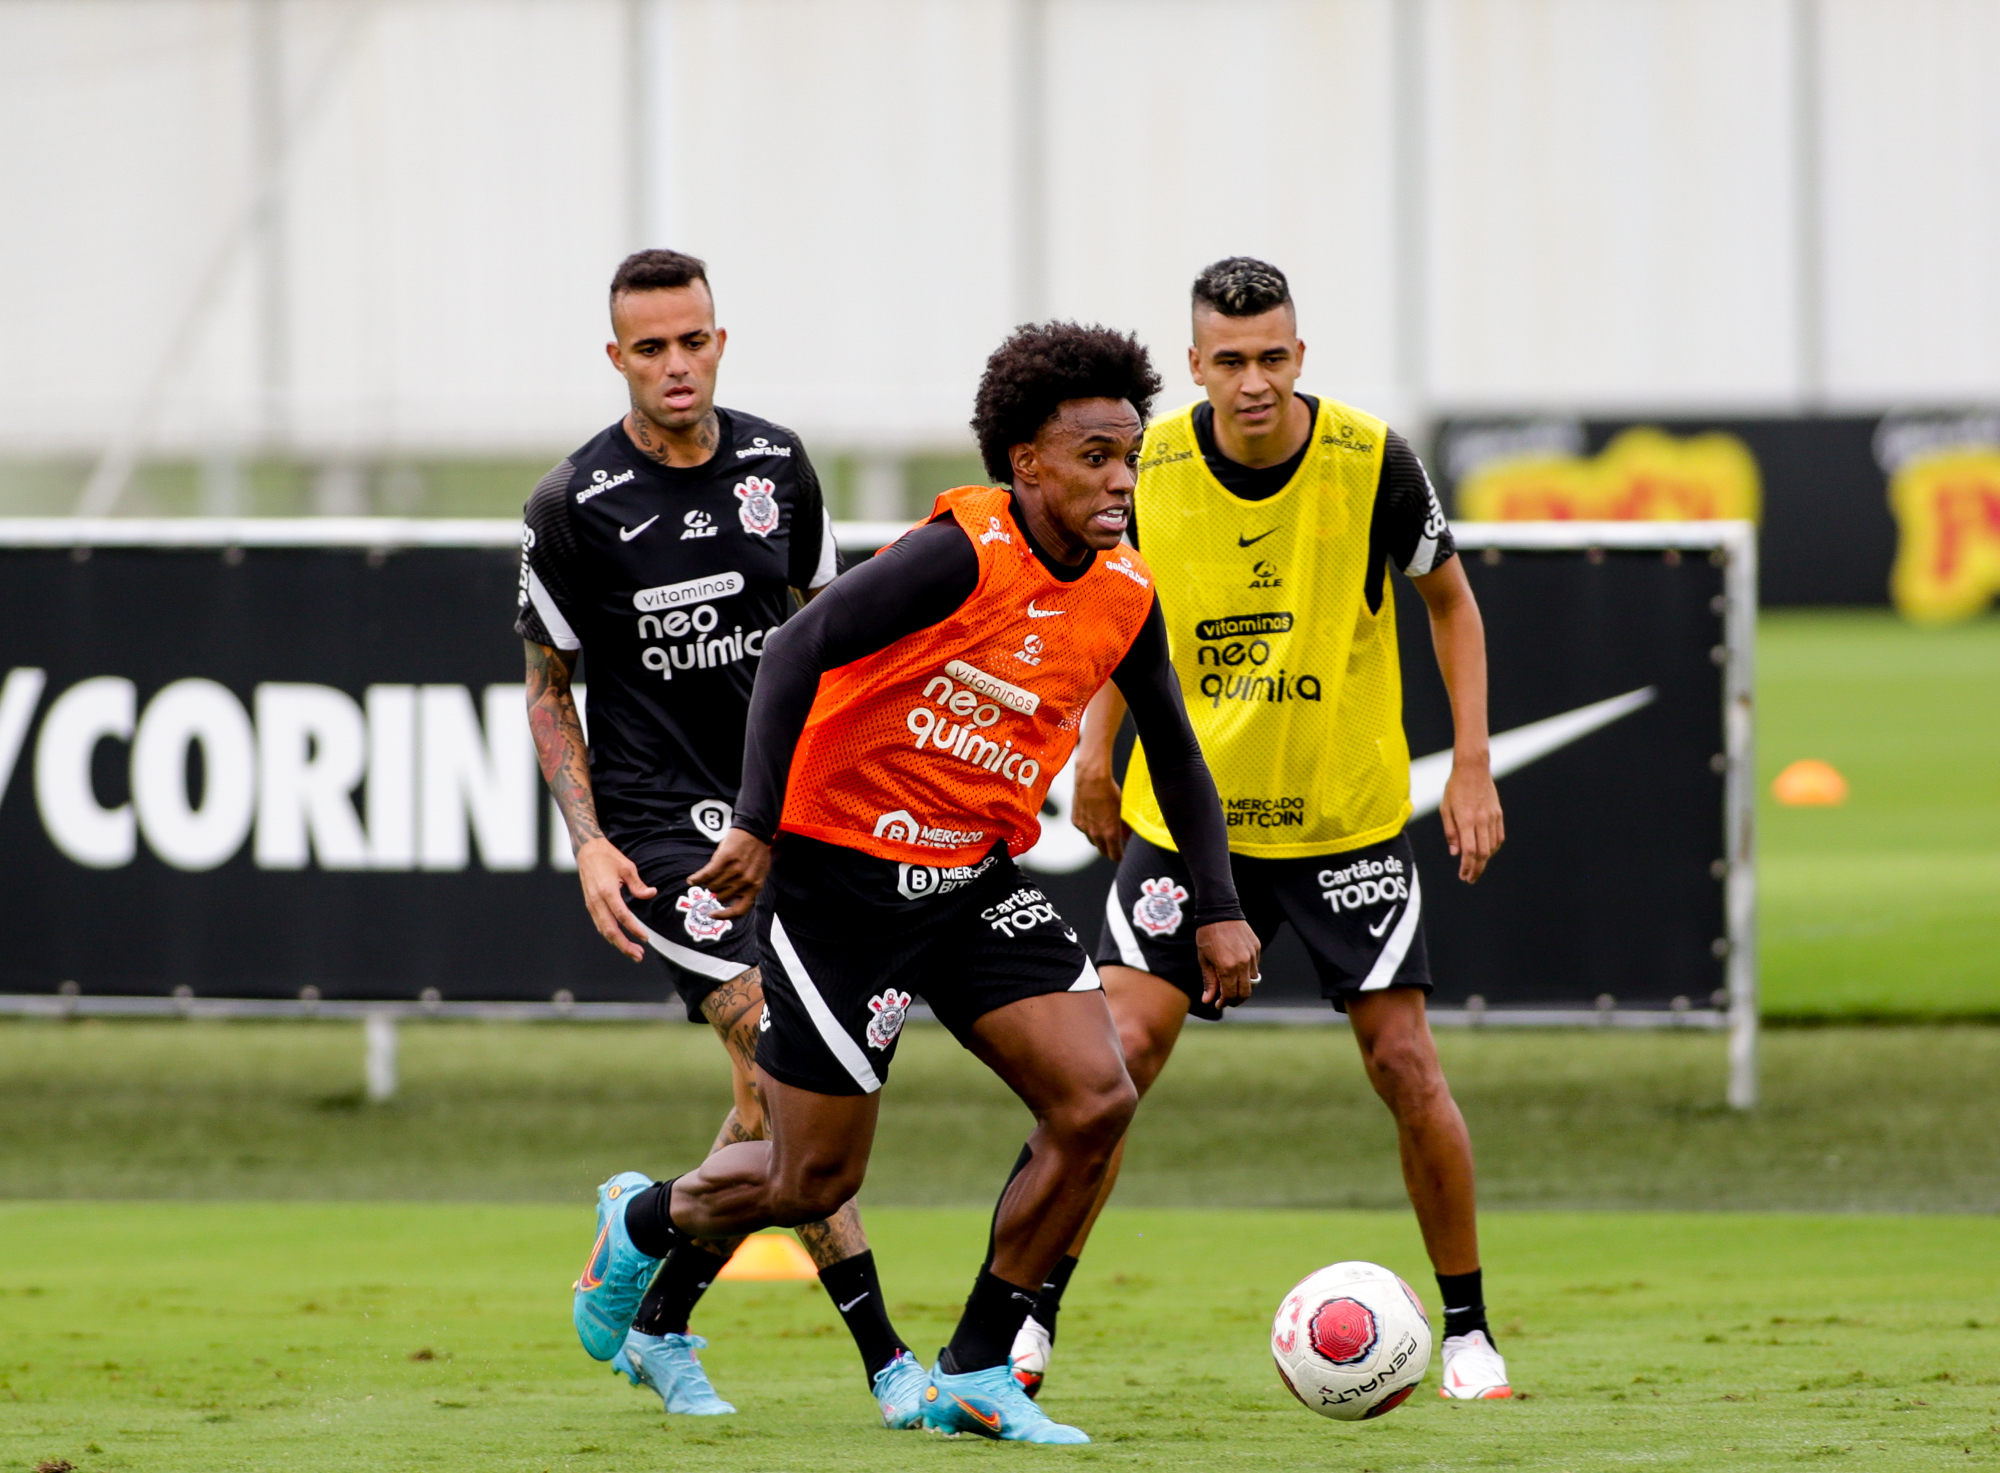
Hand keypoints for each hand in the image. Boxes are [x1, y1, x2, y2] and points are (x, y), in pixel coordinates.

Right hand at [575, 837, 656, 961]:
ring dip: (617, 943)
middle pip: (609, 930)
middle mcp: (596, 900)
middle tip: (638, 955)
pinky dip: (610, 935)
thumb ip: (638, 885)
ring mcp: (591, 904)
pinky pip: (600, 924)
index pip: (622, 916)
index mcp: (607, 891)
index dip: (634, 929)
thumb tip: (651, 894)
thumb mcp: (627, 867)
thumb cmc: (608, 857)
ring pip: (603, 930)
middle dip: (624, 945)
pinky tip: (620, 940)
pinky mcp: (590, 905)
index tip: (645, 938)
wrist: (587, 851)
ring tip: (632, 952)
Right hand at [688, 828, 770, 918]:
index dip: (724, 915)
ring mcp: (735, 871)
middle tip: (718, 880)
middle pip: (721, 896)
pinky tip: (691, 880)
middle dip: (717, 890)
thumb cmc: (757, 851)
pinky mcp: (724, 860)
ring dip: (709, 882)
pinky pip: (706, 875)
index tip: (712, 914)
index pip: (739, 910)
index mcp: (755, 887)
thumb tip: (735, 899)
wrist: (755, 829)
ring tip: (712, 873)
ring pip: (713, 886)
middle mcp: (745, 881)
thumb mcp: (759, 873)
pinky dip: (696, 879)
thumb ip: (748, 886)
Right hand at [1071, 766, 1128, 861]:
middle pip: (1103, 852)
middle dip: (1109, 849)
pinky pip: (1083, 830)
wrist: (1091, 780)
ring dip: (1098, 839)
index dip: (1119, 856)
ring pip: (1092, 841)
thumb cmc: (1110, 792)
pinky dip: (1088, 827)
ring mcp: (1084, 829)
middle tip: (1114, 842)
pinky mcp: (1076, 822)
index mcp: (1110, 833)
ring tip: (1103, 826)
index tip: (1121, 854)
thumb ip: (1125, 827)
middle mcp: (1096, 834)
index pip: (1115, 856)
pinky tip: (1093, 815)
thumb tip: (1127, 837)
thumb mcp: (1122, 810)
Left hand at [1195, 919, 1260, 1008]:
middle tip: (1227, 1001)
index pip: (1230, 994)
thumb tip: (1208, 1000)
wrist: (1220, 911)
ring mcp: (1252, 956)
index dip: (1224, 1002)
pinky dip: (1247, 974)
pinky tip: (1237, 971)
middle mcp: (1243, 963)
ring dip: (1243, 988)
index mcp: (1227, 967)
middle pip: (1245, 992)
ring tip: (1232, 987)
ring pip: (1253, 981)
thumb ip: (1209, 981)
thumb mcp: (1204, 959)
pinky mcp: (1257, 948)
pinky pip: (1255, 968)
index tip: (1218, 1004)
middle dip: (1236, 1000)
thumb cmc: (1207, 935)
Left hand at [1440, 760, 1503, 882]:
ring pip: (1492, 847)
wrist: (1473, 769)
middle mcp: (1481, 820)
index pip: (1469, 851)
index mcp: (1466, 820)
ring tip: (1475, 867)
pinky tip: (1486, 853)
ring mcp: (1492, 817)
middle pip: (1482, 853)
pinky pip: (1499, 837)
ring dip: (1484, 860)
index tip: (1463, 876)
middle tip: (1470, 878)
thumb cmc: (1455, 788)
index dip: (1467, 867)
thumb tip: (1455, 853)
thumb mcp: (1445, 808)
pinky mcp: (1498, 814)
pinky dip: (1493, 848)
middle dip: (1476, 869)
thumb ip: (1450, 832)